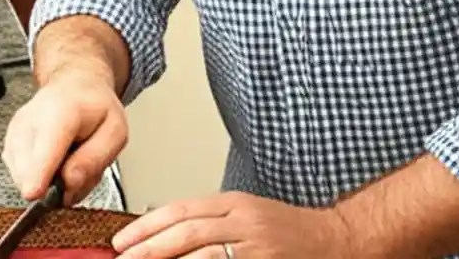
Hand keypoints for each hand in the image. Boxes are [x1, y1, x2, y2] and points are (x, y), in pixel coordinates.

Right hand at [1, 68, 126, 205]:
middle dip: (55, 185)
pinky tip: (55, 164)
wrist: (74, 88)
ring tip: (69, 162)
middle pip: (29, 166)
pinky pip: (20, 175)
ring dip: (48, 183)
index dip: (38, 171)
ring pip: (23, 176)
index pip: (47, 144)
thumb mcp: (115, 132)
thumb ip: (94, 160)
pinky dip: (39, 178)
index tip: (32, 193)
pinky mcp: (9, 143)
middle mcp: (31, 118)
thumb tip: (69, 184)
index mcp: (62, 111)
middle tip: (80, 170)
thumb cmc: (95, 110)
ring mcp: (16, 131)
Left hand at [111, 191, 356, 258]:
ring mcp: (258, 247)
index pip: (179, 210)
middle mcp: (244, 222)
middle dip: (150, 249)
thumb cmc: (287, 231)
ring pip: (205, 255)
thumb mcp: (244, 214)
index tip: (122, 242)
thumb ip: (207, 222)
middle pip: (187, 232)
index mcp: (233, 203)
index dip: (146, 226)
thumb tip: (160, 236)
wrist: (336, 240)